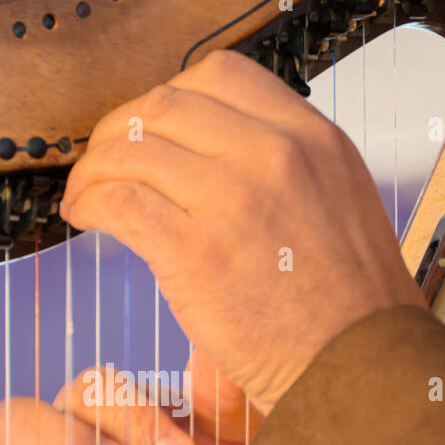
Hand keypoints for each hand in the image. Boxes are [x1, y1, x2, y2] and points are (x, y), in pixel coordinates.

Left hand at [60, 50, 424, 414]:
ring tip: (86, 196)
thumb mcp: (340, 202)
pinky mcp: (197, 252)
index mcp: (313, 137)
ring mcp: (234, 199)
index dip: (168, 98)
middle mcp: (275, 154)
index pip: (219, 75)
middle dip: (119, 129)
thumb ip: (286, 168)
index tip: (149, 128)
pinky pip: (120, 202)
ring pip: (131, 149)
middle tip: (104, 161)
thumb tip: (216, 156)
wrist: (359, 369)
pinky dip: (91, 203)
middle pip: (164, 104)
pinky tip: (87, 219)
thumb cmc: (350, 309)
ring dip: (94, 169)